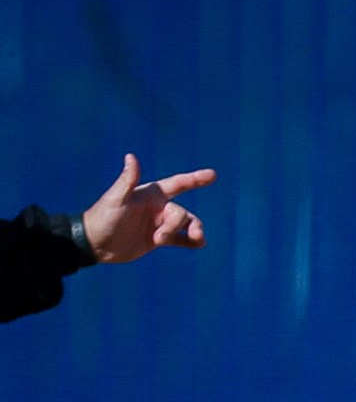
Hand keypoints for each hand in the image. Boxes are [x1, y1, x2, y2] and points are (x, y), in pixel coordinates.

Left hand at [82, 154, 216, 263]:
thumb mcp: (115, 198)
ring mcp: (159, 223)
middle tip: (158, 239)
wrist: (95, 243)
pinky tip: (198, 244)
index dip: (195, 179)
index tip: (212, 175)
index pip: (178, 184)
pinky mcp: (159, 239)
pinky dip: (192, 241)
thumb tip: (132, 157)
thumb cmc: (103, 217)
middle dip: (175, 226)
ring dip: (192, 233)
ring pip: (186, 225)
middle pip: (181, 213)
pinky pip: (182, 239)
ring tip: (194, 242)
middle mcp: (157, 207)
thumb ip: (127, 180)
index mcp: (150, 195)